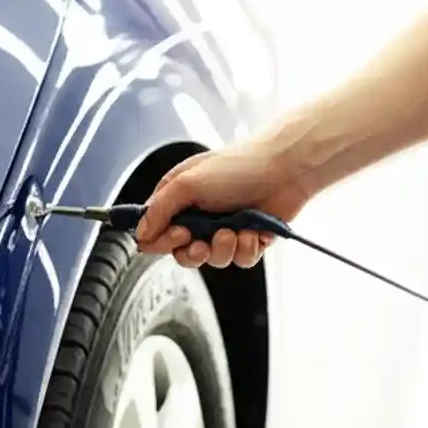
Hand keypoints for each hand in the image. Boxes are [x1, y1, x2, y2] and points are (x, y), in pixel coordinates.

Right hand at [135, 136, 314, 268]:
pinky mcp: (248, 239)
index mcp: (179, 199)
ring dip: (223, 249)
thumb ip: (158, 210)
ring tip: (233, 232)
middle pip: (182, 253)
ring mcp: (224, 228)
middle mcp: (199, 215)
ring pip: (213, 260)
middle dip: (193, 252)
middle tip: (201, 241)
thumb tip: (141, 234)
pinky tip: (251, 232)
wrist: (286, 169)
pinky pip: (239, 260)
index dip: (162, 240)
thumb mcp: (187, 183)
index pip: (155, 232)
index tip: (177, 234)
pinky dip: (245, 249)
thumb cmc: (237, 166)